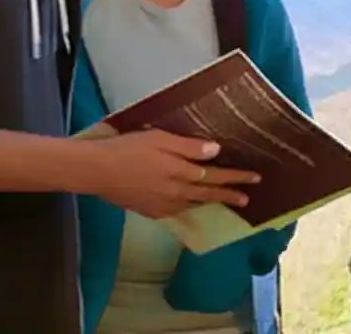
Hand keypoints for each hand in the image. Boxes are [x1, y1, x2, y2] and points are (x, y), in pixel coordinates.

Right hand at [85, 129, 260, 218]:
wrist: (95, 171)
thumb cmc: (127, 148)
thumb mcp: (160, 139)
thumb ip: (189, 147)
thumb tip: (216, 151)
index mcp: (180, 173)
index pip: (215, 176)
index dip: (236, 177)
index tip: (255, 177)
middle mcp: (175, 192)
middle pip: (208, 194)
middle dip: (230, 194)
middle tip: (248, 198)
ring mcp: (162, 204)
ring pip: (194, 204)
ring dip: (212, 203)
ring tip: (227, 203)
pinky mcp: (148, 210)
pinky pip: (176, 211)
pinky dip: (190, 209)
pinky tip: (192, 206)